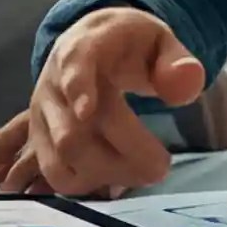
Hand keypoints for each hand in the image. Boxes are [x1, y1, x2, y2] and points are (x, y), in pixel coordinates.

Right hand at [22, 7, 204, 196]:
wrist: (91, 45)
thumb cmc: (129, 47)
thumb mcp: (159, 41)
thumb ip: (176, 62)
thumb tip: (187, 79)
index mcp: (85, 47)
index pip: (74, 62)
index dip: (78, 86)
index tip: (87, 112)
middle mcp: (54, 81)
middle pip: (73, 129)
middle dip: (123, 154)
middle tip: (161, 165)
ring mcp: (42, 113)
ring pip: (61, 157)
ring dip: (106, 175)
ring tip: (140, 173)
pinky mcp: (39, 138)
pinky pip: (55, 173)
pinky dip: (87, 185)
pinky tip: (115, 178)